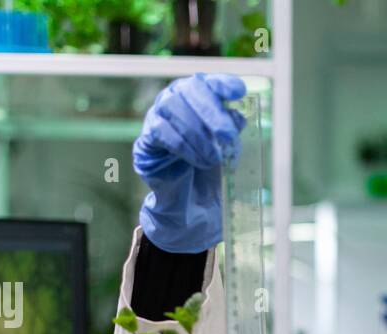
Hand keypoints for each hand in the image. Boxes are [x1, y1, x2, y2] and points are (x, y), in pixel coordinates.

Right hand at [133, 73, 246, 253]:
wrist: (189, 199)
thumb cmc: (210, 166)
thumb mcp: (227, 148)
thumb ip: (230, 130)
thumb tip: (237, 118)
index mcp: (200, 96)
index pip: (211, 82)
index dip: (223, 84)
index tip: (239, 92)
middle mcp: (177, 98)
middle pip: (191, 90)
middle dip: (212, 113)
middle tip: (228, 135)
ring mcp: (158, 114)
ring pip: (173, 108)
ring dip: (197, 134)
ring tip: (213, 159)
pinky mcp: (147, 137)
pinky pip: (160, 132)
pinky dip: (182, 146)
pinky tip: (197, 160)